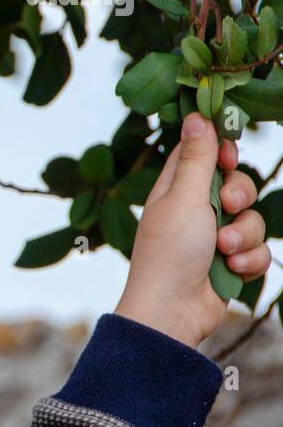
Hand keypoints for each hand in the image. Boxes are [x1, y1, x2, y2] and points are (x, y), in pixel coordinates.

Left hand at [114, 112, 270, 349]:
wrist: (173, 310)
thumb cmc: (170, 252)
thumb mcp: (184, 198)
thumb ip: (197, 159)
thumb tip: (195, 116)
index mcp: (175, 188)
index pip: (201, 152)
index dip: (220, 149)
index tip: (228, 155)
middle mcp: (194, 209)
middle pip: (236, 183)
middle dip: (240, 196)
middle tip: (228, 207)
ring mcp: (213, 236)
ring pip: (252, 218)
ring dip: (243, 235)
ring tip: (223, 251)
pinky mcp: (230, 261)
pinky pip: (257, 249)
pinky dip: (248, 260)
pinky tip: (231, 270)